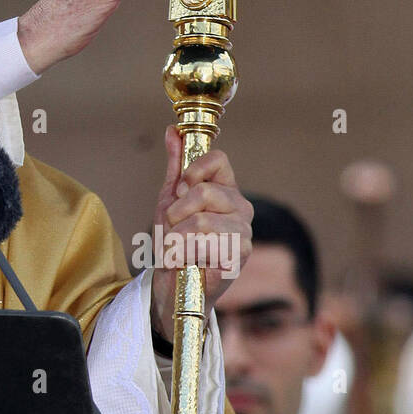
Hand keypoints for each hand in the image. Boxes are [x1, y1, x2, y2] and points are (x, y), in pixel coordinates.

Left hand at [148, 125, 253, 342]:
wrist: (172, 282)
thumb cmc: (173, 240)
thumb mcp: (169, 199)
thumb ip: (175, 165)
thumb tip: (172, 130)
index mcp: (227, 190)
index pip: (218, 160)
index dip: (193, 171)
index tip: (179, 190)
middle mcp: (241, 209)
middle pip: (204, 191)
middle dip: (176, 212)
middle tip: (171, 227)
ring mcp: (243, 234)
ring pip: (201, 222)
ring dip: (176, 238)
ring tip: (176, 248)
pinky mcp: (238, 258)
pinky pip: (204, 247)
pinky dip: (184, 254)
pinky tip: (186, 261)